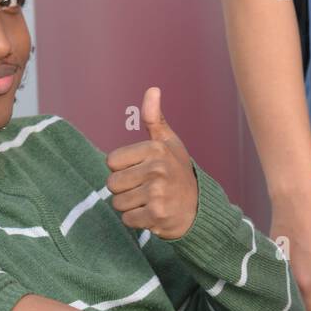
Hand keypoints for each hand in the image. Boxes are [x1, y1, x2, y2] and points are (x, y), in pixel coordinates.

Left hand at [106, 87, 198, 238]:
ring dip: (130, 206)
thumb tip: (152, 89)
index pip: (111, 161)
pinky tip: (151, 214)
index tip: (140, 171)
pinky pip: (127, 219)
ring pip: (118, 203)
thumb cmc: (178, 173)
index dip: (122, 169)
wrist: (199, 208)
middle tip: (145, 189)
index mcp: (155, 148)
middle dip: (124, 190)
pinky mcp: (157, 213)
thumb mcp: (169, 143)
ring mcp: (157, 191)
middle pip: (112, 183)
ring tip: (148, 201)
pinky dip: (136, 221)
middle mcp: (157, 168)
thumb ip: (155, 119)